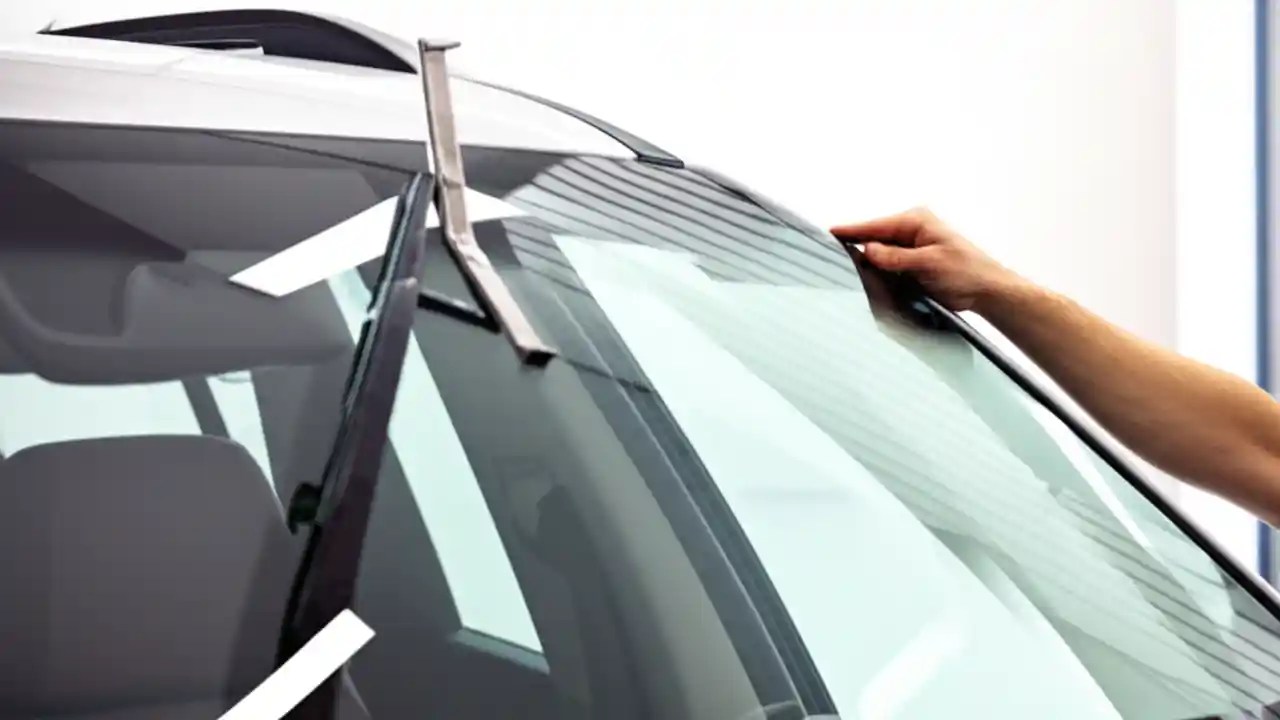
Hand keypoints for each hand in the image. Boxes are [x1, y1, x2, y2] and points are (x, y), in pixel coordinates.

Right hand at [830, 207, 1025, 313]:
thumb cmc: (967, 273)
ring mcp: (912, 245)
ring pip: (879, 251)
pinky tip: (865, 275)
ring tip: (841, 264)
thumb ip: (896, 257)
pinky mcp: (913, 261)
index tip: (828, 231)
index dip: (850, 230)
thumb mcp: (929, 264)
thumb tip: (867, 250)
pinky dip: (878, 268)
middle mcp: (912, 228)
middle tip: (828, 253)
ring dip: (867, 260)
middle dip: (855, 245)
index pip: (874, 225)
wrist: (989, 291)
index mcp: (916, 221)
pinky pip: (888, 262)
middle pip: (874, 237)